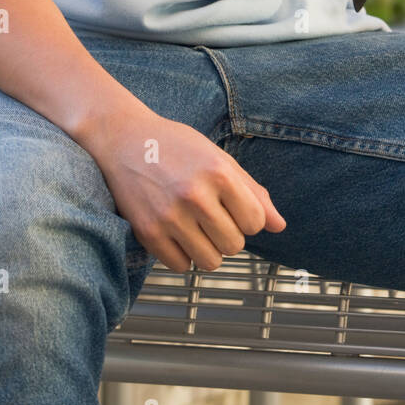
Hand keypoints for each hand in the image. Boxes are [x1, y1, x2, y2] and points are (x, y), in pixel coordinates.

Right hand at [84, 98, 285, 272]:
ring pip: (209, 262)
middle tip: (210, 215)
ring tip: (194, 226)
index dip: (247, 218)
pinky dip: (182, 255)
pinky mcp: (147, 232)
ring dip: (207, 249)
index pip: (255, 222)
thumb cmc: (177, 146)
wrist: (124, 138)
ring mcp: (169, 216)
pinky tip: (175, 231)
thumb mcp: (219, 158)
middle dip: (228, 234)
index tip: (232, 207)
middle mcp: (195, 195)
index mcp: (219, 172)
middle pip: (234, 246)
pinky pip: (180, 266)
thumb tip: (280, 226)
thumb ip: (252, 192)